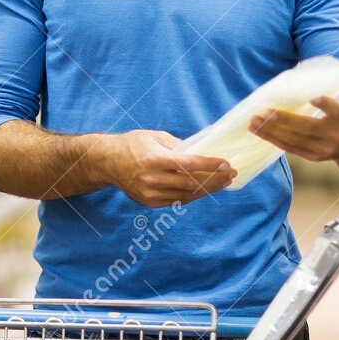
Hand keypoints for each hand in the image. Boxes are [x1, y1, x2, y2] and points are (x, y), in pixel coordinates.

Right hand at [97, 129, 235, 207]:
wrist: (108, 162)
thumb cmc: (133, 144)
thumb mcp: (155, 136)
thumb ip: (179, 145)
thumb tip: (204, 149)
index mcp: (154, 159)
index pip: (189, 165)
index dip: (210, 165)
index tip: (226, 163)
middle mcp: (152, 179)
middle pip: (191, 183)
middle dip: (215, 179)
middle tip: (230, 175)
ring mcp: (150, 193)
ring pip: (187, 195)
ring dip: (208, 189)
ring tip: (223, 182)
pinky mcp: (149, 202)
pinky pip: (177, 201)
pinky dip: (193, 195)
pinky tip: (205, 189)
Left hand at [249, 96, 338, 162]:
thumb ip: (334, 93)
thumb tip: (305, 78)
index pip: (335, 110)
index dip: (325, 105)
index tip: (315, 98)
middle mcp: (335, 135)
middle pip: (307, 127)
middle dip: (283, 120)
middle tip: (264, 112)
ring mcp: (324, 149)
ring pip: (294, 140)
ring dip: (271, 131)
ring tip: (254, 122)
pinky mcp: (314, 157)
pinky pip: (291, 148)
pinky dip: (274, 139)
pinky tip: (260, 131)